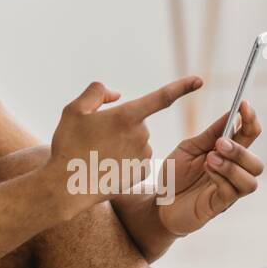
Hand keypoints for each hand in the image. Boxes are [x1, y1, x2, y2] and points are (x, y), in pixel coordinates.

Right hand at [46, 76, 202, 214]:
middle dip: (121, 127)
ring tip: (97, 155)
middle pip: (137, 123)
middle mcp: (141, 135)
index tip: (200, 81)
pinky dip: (124, 160)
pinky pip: (137, 159)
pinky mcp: (141, 172)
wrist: (66, 186)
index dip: (182, 87)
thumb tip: (117, 95)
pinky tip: (107, 167)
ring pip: (137, 142)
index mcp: (127, 116)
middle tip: (94, 139)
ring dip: (122, 145)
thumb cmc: (68, 146)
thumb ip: (97, 93)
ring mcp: (143, 155)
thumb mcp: (74, 110)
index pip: (162, 97)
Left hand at [155, 98, 263, 237]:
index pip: (250, 137)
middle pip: (257, 163)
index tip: (244, 105)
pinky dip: (222, 178)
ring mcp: (229, 191)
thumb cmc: (176, 175)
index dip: (251, 121)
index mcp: (228, 155)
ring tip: (210, 159)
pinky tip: (207, 170)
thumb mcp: (189, 148)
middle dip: (241, 150)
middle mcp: (234, 174)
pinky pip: (232, 193)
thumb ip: (210, 134)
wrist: (159, 202)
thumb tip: (232, 113)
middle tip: (220, 143)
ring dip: (233, 166)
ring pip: (251, 180)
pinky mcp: (218, 205)